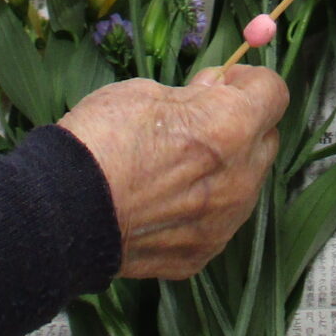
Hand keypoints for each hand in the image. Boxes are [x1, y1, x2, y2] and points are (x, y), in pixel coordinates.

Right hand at [58, 67, 287, 279]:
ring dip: (226, 167)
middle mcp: (239, 179)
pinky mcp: (201, 254)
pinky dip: (203, 206)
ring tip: (177, 165)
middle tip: (200, 120)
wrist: (62, 213)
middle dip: (243, 125)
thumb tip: (217, 89)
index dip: (251, 81)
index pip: (274, 92)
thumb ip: (195, 94)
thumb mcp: (146, 93)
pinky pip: (218, 220)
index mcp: (230, 128)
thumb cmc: (100, 141)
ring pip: (246, 183)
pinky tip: (164, 200)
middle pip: (266, 140)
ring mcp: (223, 223)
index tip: (227, 82)